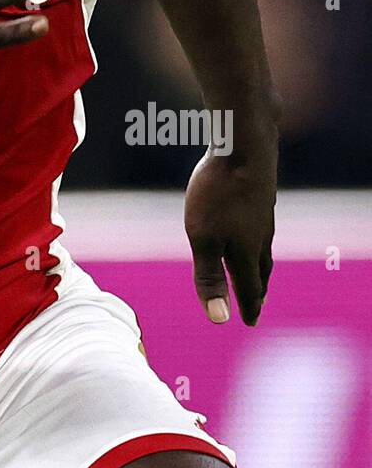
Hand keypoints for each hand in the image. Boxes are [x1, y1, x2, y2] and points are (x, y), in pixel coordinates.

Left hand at [185, 147, 276, 325]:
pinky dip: (259, 235)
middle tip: (257, 302)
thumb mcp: (204, 239)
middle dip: (257, 288)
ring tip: (257, 267)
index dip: (247, 306)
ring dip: (260, 262)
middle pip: (260, 269)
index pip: (248, 287)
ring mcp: (263, 212)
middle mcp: (260, 235)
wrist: (244, 146)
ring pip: (263, 245)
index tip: (249, 321)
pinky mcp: (261, 192)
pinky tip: (253, 223)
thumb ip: (210, 277)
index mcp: (246, 251)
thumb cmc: (219, 194)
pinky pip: (261, 222)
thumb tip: (220, 319)